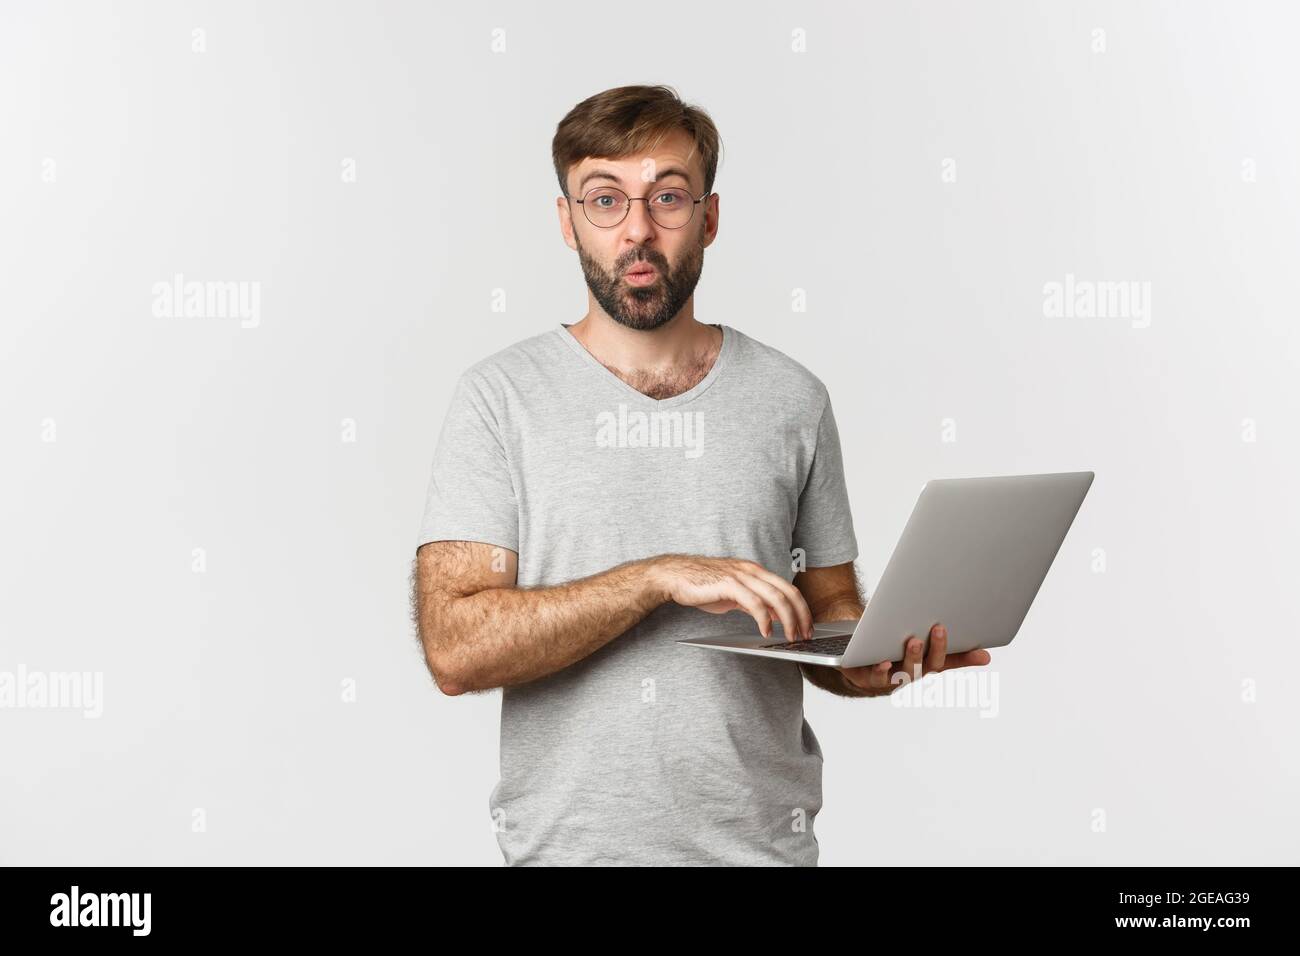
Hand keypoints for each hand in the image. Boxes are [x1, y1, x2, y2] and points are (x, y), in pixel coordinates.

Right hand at [653, 555, 812, 639]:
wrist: (675, 576)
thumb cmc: (703, 585)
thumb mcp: (735, 594)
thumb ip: (755, 602)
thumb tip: (776, 615)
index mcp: (756, 571)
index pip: (789, 588)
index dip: (802, 608)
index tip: (807, 626)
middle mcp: (752, 570)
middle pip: (788, 592)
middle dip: (801, 616)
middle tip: (805, 635)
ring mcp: (742, 576)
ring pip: (776, 597)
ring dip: (788, 620)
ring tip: (789, 637)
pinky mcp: (730, 584)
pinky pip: (755, 603)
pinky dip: (765, 620)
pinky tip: (766, 632)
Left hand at [841, 623, 990, 696]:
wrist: (850, 658)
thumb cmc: (886, 647)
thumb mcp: (912, 641)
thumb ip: (936, 641)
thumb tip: (980, 647)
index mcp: (922, 665)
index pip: (948, 661)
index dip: (966, 658)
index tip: (983, 654)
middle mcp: (908, 675)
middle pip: (927, 666)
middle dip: (935, 648)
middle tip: (939, 628)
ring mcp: (888, 679)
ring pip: (903, 674)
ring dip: (911, 658)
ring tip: (914, 641)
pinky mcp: (865, 678)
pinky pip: (874, 677)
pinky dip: (879, 670)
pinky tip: (882, 661)